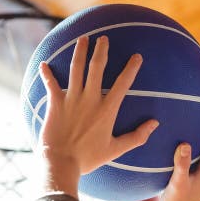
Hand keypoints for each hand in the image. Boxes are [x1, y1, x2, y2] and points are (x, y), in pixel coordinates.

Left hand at [36, 35, 159, 194]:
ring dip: (79, 51)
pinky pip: (51, 84)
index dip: (131, 68)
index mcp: (107, 109)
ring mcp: (71, 99)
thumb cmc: (89, 158)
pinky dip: (47, 73)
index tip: (137, 56)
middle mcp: (90, 99)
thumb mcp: (116, 149)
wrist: (62, 162)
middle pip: (97, 67)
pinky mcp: (55, 103)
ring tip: (83, 39)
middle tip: (103, 38)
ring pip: (76, 68)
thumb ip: (137, 136)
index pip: (123, 83)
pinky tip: (44, 64)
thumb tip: (155, 124)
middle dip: (101, 50)